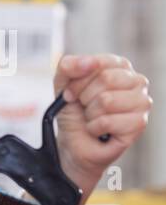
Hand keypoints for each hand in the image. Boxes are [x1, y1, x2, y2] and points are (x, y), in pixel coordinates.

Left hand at [53, 54, 151, 199]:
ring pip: (107, 100)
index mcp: (120, 66)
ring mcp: (142, 102)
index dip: (77, 80)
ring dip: (90, 114)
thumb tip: (87, 61)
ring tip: (93, 118)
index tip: (70, 92)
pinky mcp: (139, 123)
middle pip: (105, 79)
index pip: (98, 62)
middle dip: (84, 97)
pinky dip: (94, 128)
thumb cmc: (74, 112)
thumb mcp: (63, 85)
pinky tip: (98, 130)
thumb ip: (68, 66)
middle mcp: (137, 81)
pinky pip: (107, 121)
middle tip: (84, 107)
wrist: (73, 143)